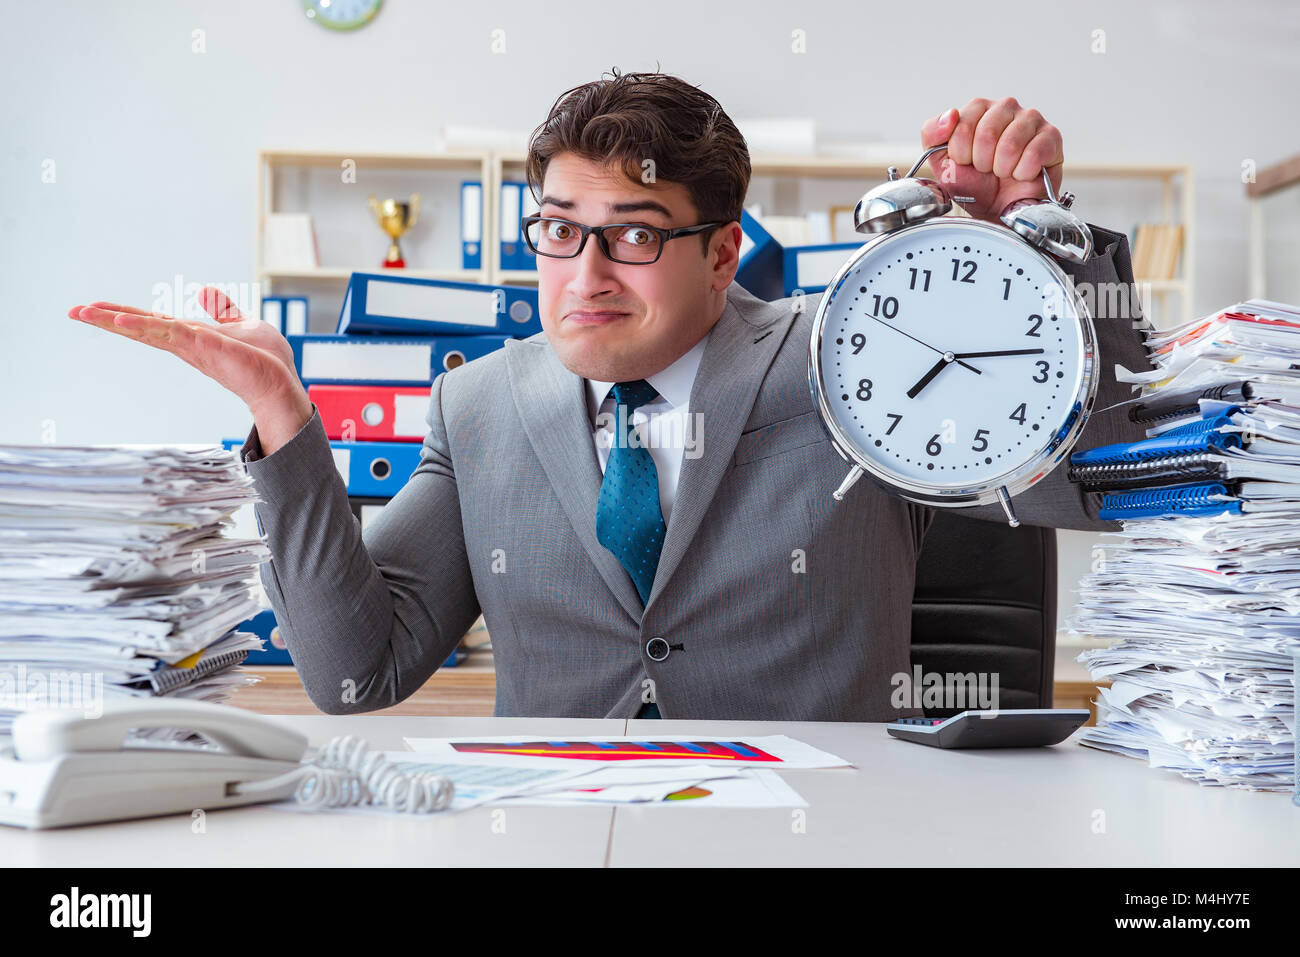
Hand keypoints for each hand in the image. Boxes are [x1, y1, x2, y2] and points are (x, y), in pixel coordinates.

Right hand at [68, 286, 304, 416]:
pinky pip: (171, 333)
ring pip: (148, 330)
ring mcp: (192, 346)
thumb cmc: (265, 359)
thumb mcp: (241, 325)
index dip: (122, 314)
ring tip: (87, 313)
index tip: (93, 308)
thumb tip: (206, 292)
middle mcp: (185, 343)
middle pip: (140, 327)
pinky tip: (124, 322)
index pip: (151, 322)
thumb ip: (222, 312)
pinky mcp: (204, 348)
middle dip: (107, 319)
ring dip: (118, 321)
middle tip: (74, 311)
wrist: (281, 381)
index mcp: (190, 337)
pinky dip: (147, 327)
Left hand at [918, 97, 1063, 223]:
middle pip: (986, 132)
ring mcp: (1031, 119)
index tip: (966, 162)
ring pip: (1010, 143)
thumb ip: (932, 133)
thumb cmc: (973, 183)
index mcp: (978, 109)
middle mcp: (1005, 108)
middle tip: (986, 170)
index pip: (962, 121)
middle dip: (981, 162)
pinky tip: (1022, 174)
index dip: (961, 151)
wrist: (997, 210)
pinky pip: (1035, 152)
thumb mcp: (940, 161)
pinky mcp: (1051, 137)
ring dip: (1002, 168)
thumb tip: (950, 115)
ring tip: (1004, 172)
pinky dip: (1023, 172)